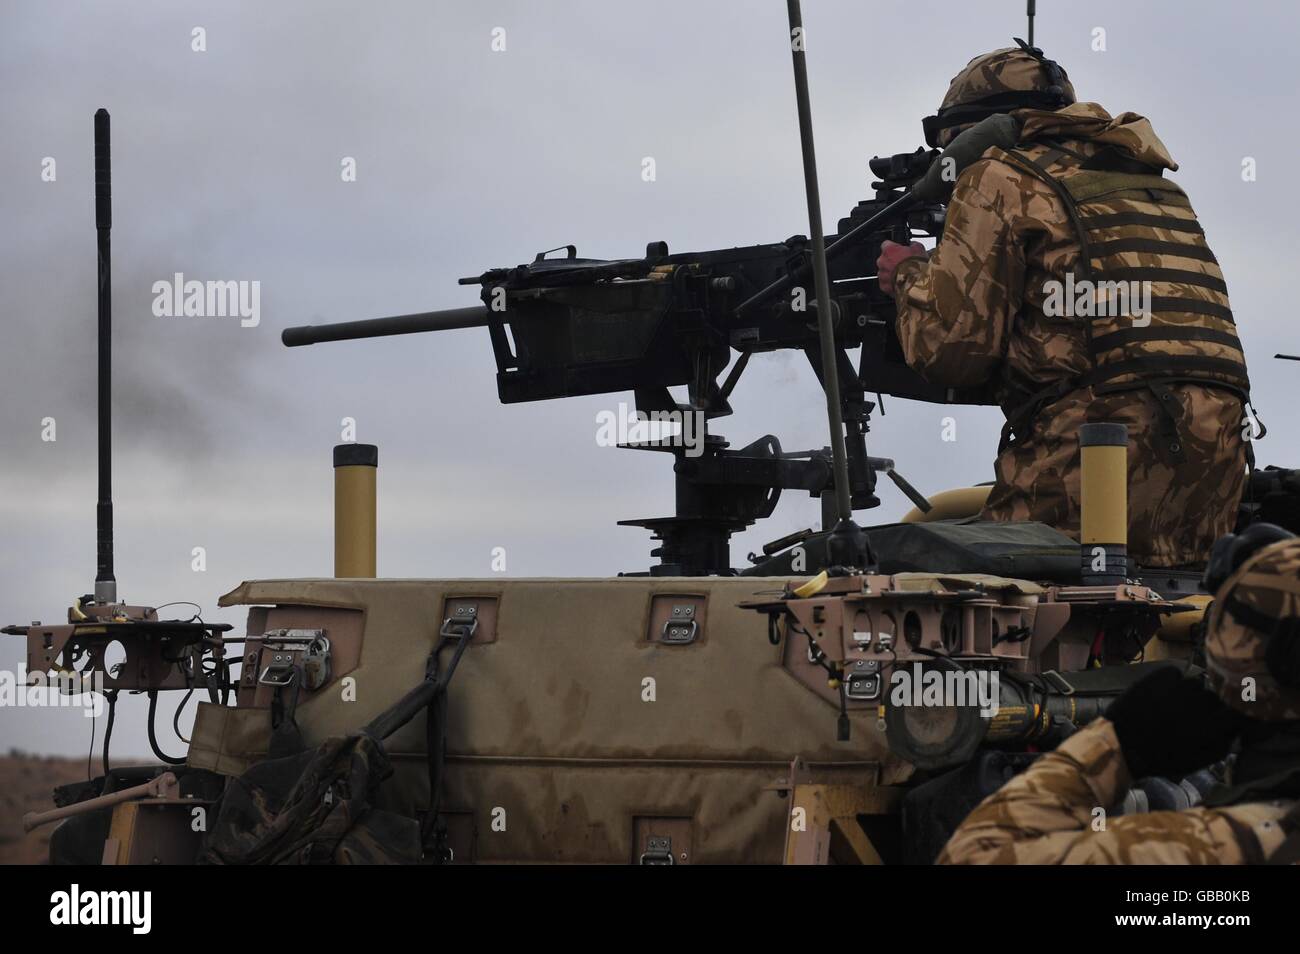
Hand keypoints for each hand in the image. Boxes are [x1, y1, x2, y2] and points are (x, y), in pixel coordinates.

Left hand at [875, 240, 926, 295]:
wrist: (917, 284)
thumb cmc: (917, 266)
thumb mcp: (919, 248)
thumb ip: (912, 245)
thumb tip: (912, 245)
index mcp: (889, 249)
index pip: (886, 245)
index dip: (894, 248)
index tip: (899, 251)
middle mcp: (882, 261)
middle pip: (884, 259)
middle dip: (892, 261)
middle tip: (903, 264)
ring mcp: (881, 274)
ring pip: (884, 271)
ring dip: (891, 272)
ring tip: (903, 275)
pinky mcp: (883, 286)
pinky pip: (885, 283)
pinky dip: (891, 283)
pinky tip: (900, 283)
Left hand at [1105, 666, 1240, 780]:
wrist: (1123, 744)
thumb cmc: (1162, 757)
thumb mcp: (1200, 760)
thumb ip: (1224, 743)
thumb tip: (1238, 729)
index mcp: (1212, 726)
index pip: (1240, 711)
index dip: (1237, 712)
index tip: (1232, 715)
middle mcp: (1199, 703)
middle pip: (1215, 697)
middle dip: (1208, 706)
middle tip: (1191, 717)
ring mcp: (1179, 686)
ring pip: (1196, 684)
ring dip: (1189, 694)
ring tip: (1172, 707)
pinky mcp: (1161, 675)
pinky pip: (1175, 674)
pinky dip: (1171, 683)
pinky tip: (1160, 696)